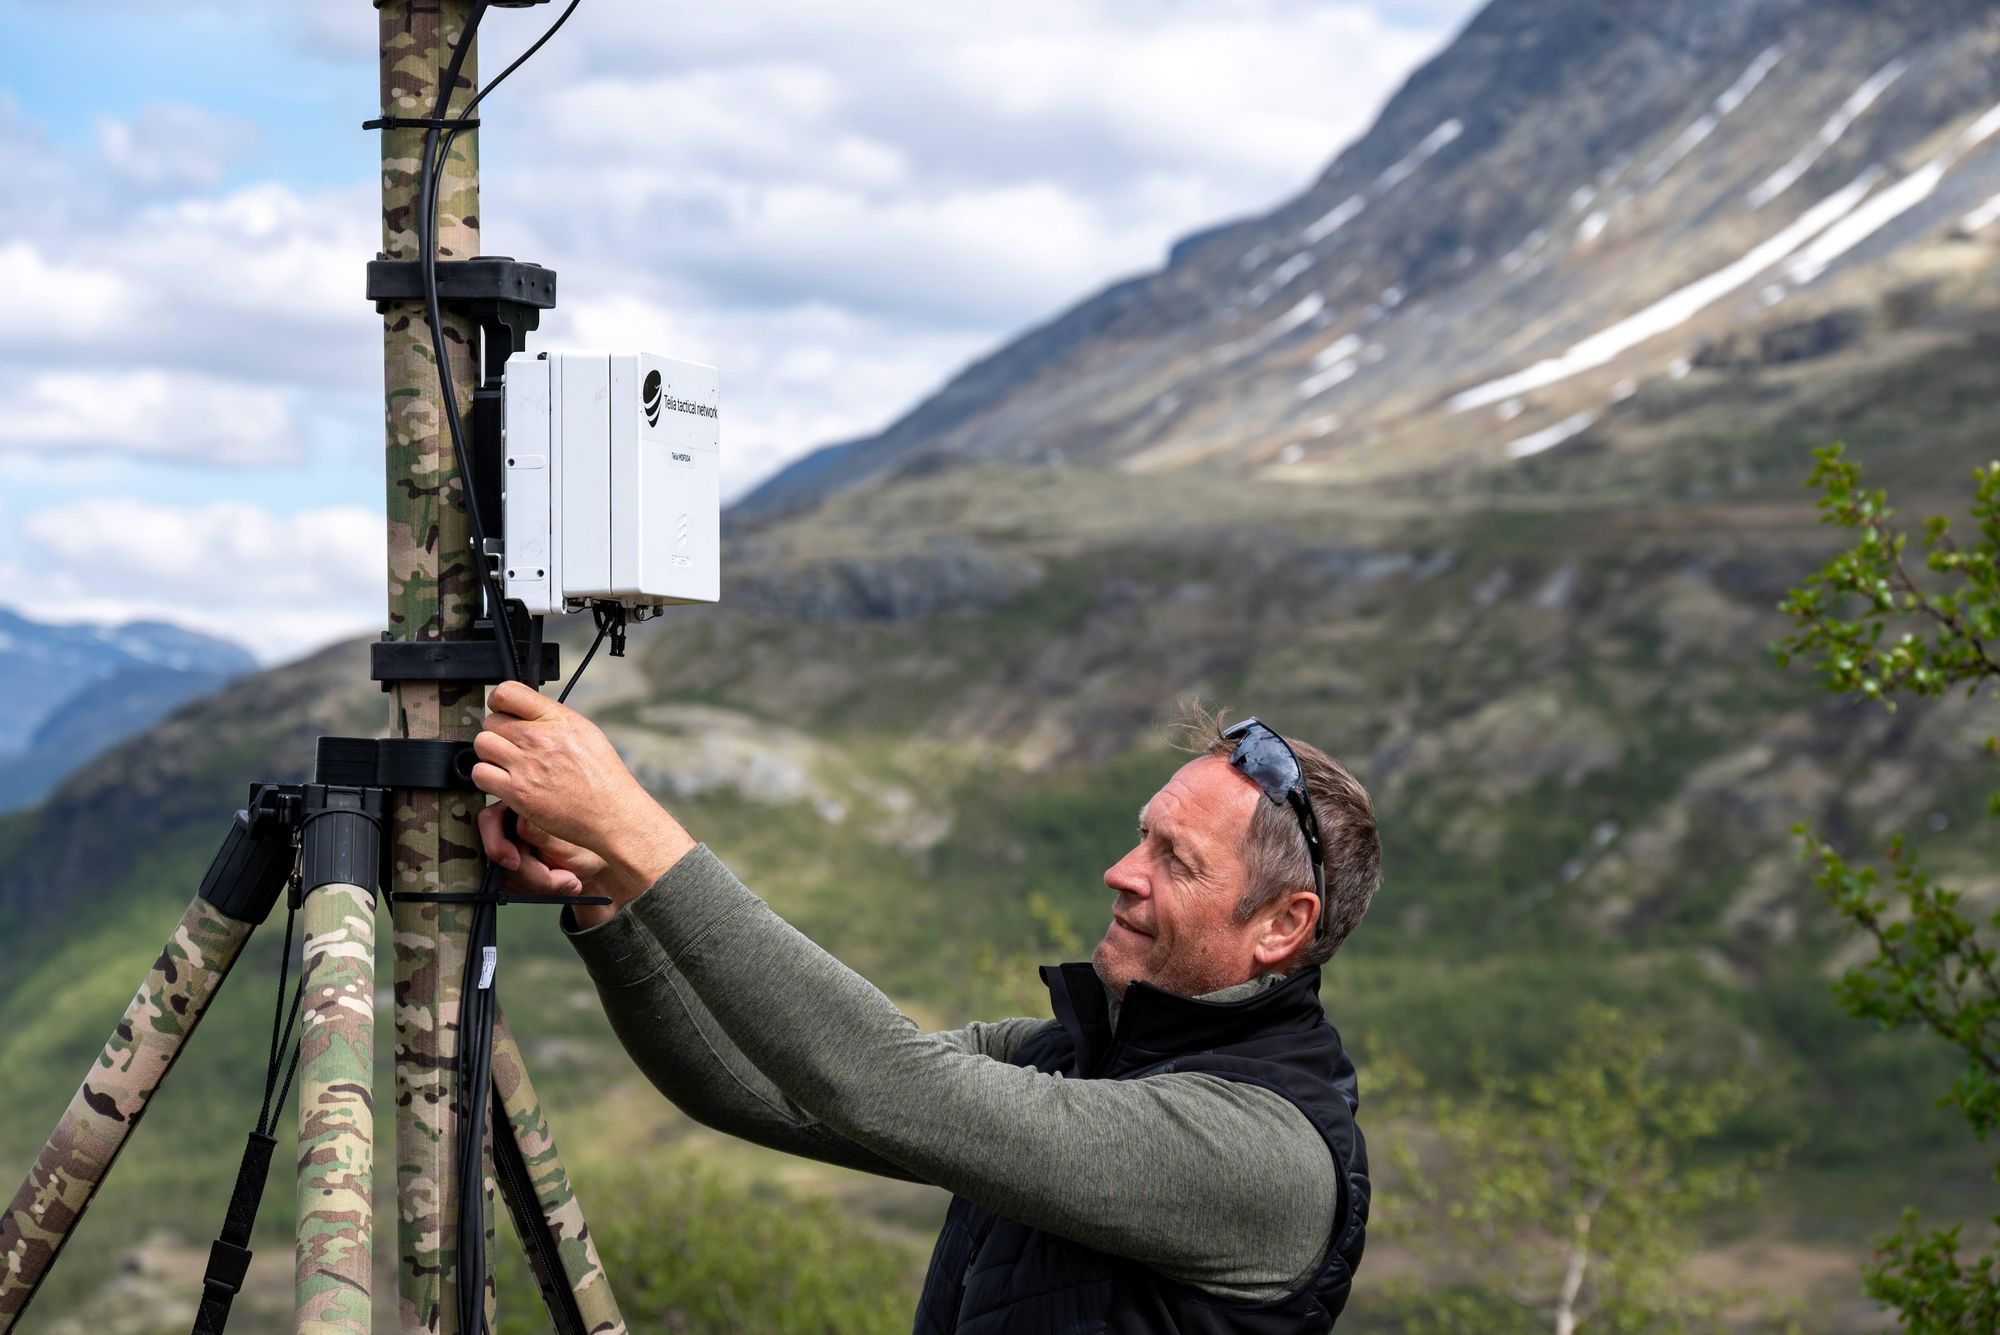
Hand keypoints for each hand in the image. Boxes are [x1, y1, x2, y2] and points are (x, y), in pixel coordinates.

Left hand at [471, 680, 694, 906]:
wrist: (611, 812)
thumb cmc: (602, 776)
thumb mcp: (584, 731)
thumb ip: (552, 718)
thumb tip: (525, 711)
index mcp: (557, 718)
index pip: (507, 693)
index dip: (499, 701)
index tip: (503, 711)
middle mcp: (539, 738)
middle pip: (491, 721)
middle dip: (499, 733)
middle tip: (512, 746)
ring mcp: (526, 765)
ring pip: (482, 745)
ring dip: (491, 754)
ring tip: (508, 764)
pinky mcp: (516, 792)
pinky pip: (481, 774)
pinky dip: (488, 777)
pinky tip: (505, 781)